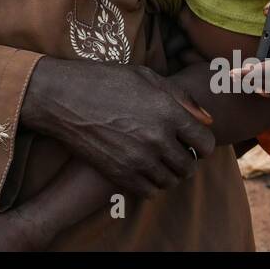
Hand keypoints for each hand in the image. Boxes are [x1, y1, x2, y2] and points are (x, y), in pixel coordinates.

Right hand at [20, 58, 215, 199]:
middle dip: (186, 159)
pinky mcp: (120, 173)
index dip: (202, 143)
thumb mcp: (146, 76)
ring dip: (169, 173)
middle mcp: (157, 138)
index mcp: (167, 111)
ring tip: (157, 159)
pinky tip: (142, 169)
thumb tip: (206, 120)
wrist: (63, 97)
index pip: (206, 143)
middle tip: (173, 150)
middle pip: (190, 166)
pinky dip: (151, 185)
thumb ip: (181, 98)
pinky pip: (150, 192)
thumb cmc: (105, 80)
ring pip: (171, 181)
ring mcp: (138, 158)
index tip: (192, 140)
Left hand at [231, 5, 269, 99]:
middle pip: (257, 83)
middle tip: (233, 76)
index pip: (256, 71)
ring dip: (256, 86)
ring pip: (265, 91)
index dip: (242, 73)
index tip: (231, 73)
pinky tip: (262, 89)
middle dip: (245, 79)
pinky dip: (268, 92)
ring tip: (247, 82)